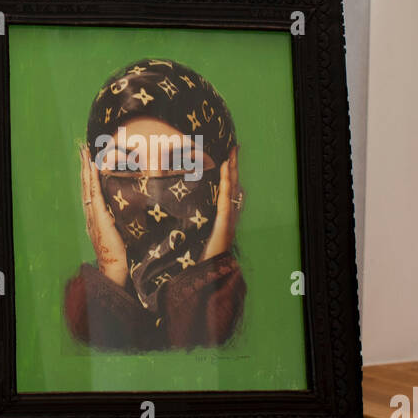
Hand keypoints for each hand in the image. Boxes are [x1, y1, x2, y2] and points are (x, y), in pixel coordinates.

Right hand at [80, 145, 127, 285]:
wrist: (115, 267)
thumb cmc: (121, 254)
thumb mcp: (121, 232)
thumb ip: (122, 221)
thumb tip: (134, 211)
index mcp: (95, 217)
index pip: (90, 192)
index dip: (88, 176)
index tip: (88, 160)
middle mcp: (90, 214)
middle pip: (85, 185)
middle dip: (84, 167)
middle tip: (82, 149)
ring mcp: (93, 215)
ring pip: (87, 187)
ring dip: (86, 169)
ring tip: (84, 153)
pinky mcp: (99, 217)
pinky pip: (94, 194)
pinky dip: (92, 180)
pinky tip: (92, 168)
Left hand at [203, 146, 239, 262]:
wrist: (209, 270)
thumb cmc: (201, 253)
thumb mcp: (198, 230)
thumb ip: (196, 218)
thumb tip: (182, 206)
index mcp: (224, 214)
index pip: (227, 188)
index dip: (229, 172)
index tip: (228, 156)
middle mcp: (230, 214)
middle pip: (233, 184)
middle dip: (234, 165)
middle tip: (235, 147)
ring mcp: (229, 217)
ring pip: (231, 189)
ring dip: (232, 170)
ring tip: (231, 154)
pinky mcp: (225, 222)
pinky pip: (226, 199)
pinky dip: (227, 183)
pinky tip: (226, 171)